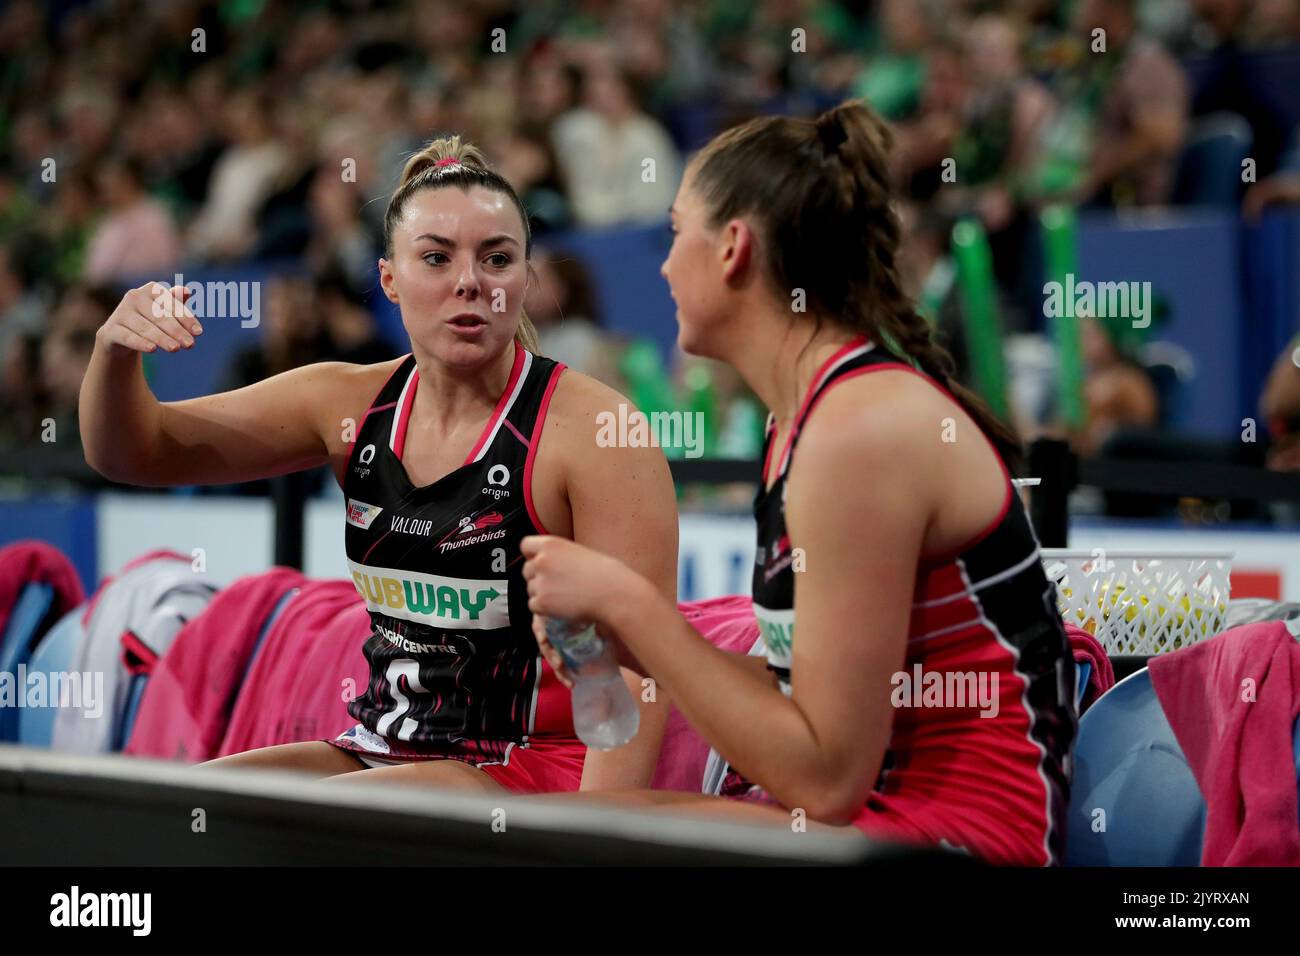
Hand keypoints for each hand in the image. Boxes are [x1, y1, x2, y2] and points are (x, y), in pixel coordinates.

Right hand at [97, 282, 202, 357]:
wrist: (120, 336)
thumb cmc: (150, 320)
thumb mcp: (165, 312)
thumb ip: (176, 302)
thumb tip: (187, 291)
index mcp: (150, 290)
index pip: (171, 304)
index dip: (186, 318)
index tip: (199, 333)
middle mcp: (134, 297)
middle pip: (159, 316)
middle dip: (176, 331)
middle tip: (190, 344)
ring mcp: (120, 313)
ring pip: (145, 328)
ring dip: (162, 338)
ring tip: (175, 348)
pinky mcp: (110, 330)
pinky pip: (128, 337)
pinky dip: (140, 343)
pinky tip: (152, 349)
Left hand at [520, 535, 646, 686]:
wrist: (615, 594)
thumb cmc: (607, 574)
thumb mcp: (580, 553)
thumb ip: (560, 556)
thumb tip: (549, 562)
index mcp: (551, 544)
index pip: (525, 546)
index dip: (532, 555)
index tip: (540, 562)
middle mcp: (542, 560)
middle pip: (526, 570)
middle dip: (538, 577)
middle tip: (557, 585)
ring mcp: (540, 582)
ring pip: (530, 589)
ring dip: (542, 594)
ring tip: (564, 597)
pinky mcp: (542, 602)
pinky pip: (533, 606)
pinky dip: (544, 610)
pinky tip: (562, 607)